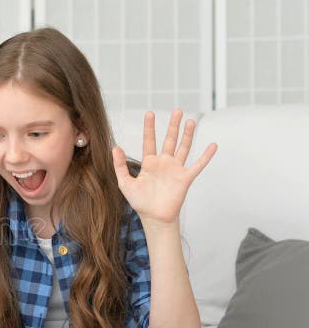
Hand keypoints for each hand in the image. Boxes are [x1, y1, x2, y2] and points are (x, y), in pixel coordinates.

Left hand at [113, 110, 216, 225]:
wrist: (154, 217)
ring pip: (183, 147)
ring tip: (190, 121)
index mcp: (149, 163)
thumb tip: (115, 147)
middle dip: (172, 125)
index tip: (150, 113)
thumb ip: (120, 165)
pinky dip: (206, 156)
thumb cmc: (139, 202)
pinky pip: (198, 164)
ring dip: (187, 135)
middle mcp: (163, 163)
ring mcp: (175, 169)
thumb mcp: (125, 183)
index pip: (149, 141)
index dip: (149, 127)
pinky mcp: (185, 178)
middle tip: (177, 110)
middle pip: (169, 139)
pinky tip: (213, 145)